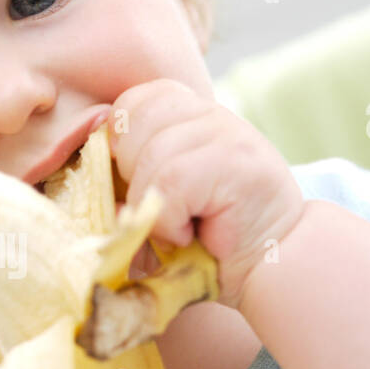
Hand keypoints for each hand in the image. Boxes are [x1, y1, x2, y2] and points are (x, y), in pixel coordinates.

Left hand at [109, 79, 306, 309]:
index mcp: (191, 113)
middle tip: (164, 210)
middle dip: (132, 178)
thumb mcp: (166, 199)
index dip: (120, 145)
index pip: (131, 103)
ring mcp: (226, 131)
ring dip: (154, 207)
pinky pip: (170, 182)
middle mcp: (209, 114)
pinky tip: (192, 233)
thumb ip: (133, 180)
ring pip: (149, 157)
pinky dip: (170, 220)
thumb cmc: (212, 239)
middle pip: (131, 125)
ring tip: (182, 227)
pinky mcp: (235, 161)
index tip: (135, 182)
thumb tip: (94, 183)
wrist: (275, 265)